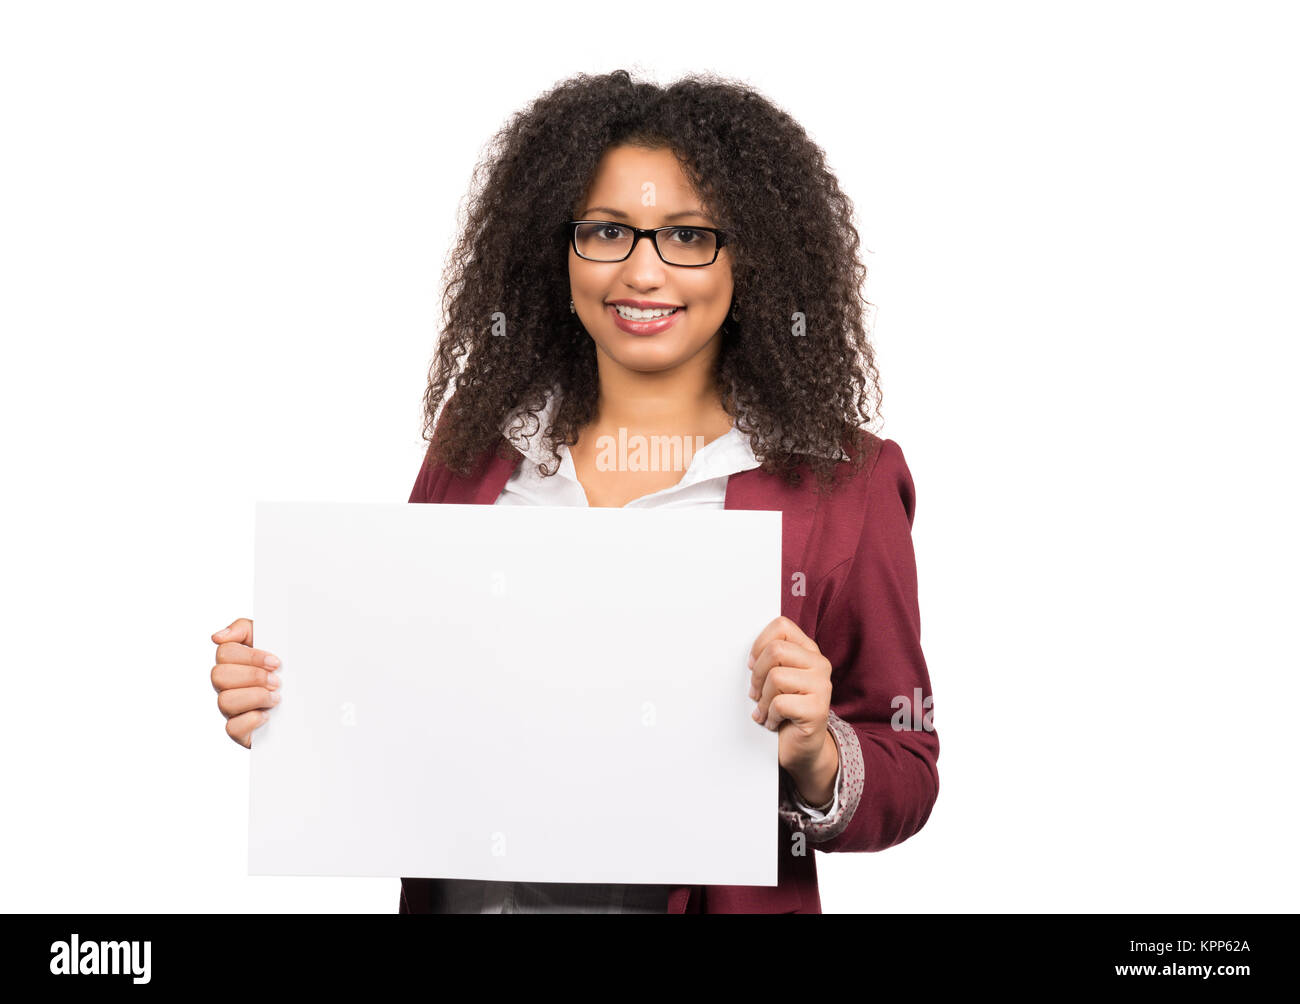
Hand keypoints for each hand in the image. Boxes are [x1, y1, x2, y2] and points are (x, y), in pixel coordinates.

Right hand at [210, 617, 280, 748]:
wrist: (313, 703)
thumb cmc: (289, 669)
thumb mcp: (273, 641)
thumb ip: (244, 629)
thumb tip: (217, 637)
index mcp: (235, 662)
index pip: (224, 652)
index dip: (250, 657)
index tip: (276, 662)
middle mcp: (228, 685)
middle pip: (219, 675)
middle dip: (252, 677)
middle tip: (277, 681)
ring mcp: (232, 709)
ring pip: (224, 701)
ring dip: (255, 697)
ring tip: (277, 698)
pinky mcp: (240, 732)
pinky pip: (232, 728)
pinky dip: (252, 720)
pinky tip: (268, 715)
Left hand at [747, 615, 834, 777]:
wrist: (802, 749)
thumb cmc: (785, 711)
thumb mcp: (775, 679)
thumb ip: (769, 659)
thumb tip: (747, 654)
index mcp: (809, 651)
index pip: (782, 626)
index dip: (759, 644)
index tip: (752, 664)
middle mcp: (820, 664)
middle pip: (776, 650)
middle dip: (757, 675)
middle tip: (755, 693)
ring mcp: (822, 686)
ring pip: (776, 677)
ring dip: (763, 699)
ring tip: (765, 710)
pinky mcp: (818, 709)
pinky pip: (780, 703)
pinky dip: (770, 716)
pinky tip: (773, 723)